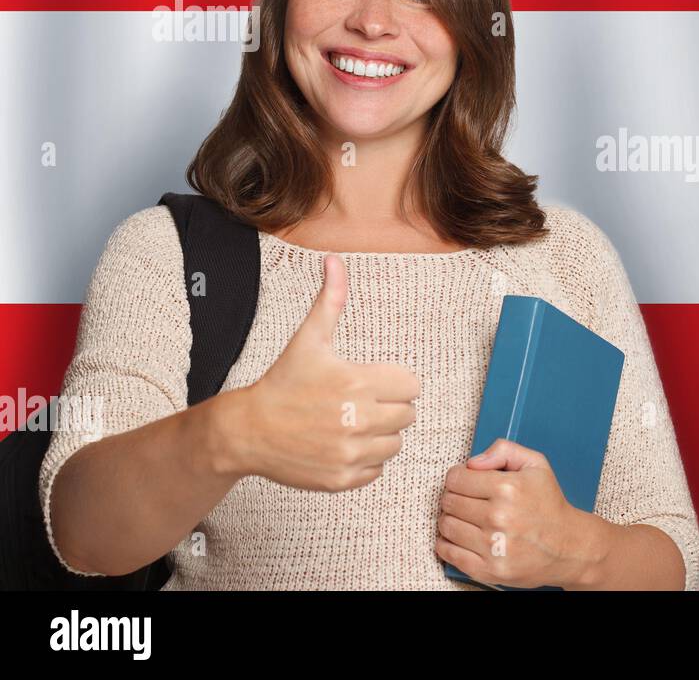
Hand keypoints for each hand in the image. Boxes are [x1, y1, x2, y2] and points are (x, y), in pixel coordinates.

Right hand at [229, 253, 420, 490]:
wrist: (246, 431)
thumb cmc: (283, 381)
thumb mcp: (309, 339)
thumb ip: (331, 299)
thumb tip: (334, 260)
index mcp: (357, 382)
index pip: (412, 385)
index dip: (395, 382)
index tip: (372, 381)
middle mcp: (358, 419)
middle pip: (407, 415)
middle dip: (388, 407)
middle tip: (359, 402)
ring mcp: (350, 452)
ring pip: (395, 444)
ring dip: (380, 435)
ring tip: (351, 423)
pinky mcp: (342, 479)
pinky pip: (377, 470)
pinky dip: (365, 460)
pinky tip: (342, 444)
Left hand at [434, 438, 597, 588]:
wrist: (568, 546)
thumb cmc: (549, 505)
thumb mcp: (536, 465)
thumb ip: (504, 450)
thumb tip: (472, 462)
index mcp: (508, 489)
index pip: (456, 479)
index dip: (457, 476)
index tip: (463, 480)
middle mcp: (499, 517)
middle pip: (449, 502)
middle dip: (453, 497)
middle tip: (465, 499)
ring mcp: (493, 546)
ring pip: (446, 526)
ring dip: (450, 520)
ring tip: (465, 518)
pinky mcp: (489, 570)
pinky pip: (449, 554)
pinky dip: (446, 544)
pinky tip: (458, 537)